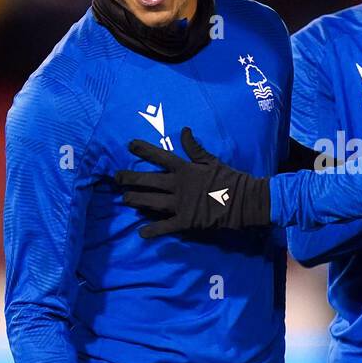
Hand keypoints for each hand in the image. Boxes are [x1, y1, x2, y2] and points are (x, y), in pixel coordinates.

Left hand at [117, 127, 270, 237]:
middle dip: (131, 178)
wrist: (244, 200)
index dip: (144, 150)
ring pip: (151, 202)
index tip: (129, 145)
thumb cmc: (229, 178)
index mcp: (185, 169)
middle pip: (149, 181)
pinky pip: (165, 226)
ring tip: (124, 199)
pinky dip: (153, 230)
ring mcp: (180, 204)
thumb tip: (183, 129)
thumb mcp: (211, 160)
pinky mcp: (185, 221)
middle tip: (117, 178)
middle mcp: (178, 185)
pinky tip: (141, 233)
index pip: (160, 156)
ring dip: (136, 200)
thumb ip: (194, 147)